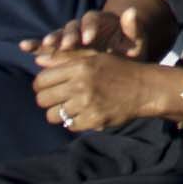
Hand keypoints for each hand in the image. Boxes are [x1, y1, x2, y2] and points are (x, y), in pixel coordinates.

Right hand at [25, 3, 152, 61]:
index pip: (93, 19)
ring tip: (45, 45)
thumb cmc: (131, 51)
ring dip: (52, 39)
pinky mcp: (61, 50)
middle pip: (73, 26)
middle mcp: (84, 28)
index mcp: (102, 23)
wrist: (122, 60)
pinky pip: (46, 47)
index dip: (89, 27)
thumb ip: (135, 28)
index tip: (88, 38)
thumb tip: (132, 11)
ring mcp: (72, 38)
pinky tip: (24, 46)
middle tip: (66, 45)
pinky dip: (36, 45)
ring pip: (59, 35)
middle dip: (68, 34)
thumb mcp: (137, 41)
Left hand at [32, 50, 179, 130]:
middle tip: (60, 99)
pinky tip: (85, 114)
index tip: (50, 88)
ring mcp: (87, 103)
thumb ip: (65, 59)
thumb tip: (37, 59)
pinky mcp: (93, 120)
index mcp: (79, 66)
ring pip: (53, 115)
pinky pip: (70, 125)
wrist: (146, 88)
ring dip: (60, 113)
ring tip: (72, 108)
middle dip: (48, 100)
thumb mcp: (94, 58)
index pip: (41, 80)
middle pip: (42, 99)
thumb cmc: (118, 70)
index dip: (41, 86)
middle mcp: (80, 84)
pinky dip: (75, 122)